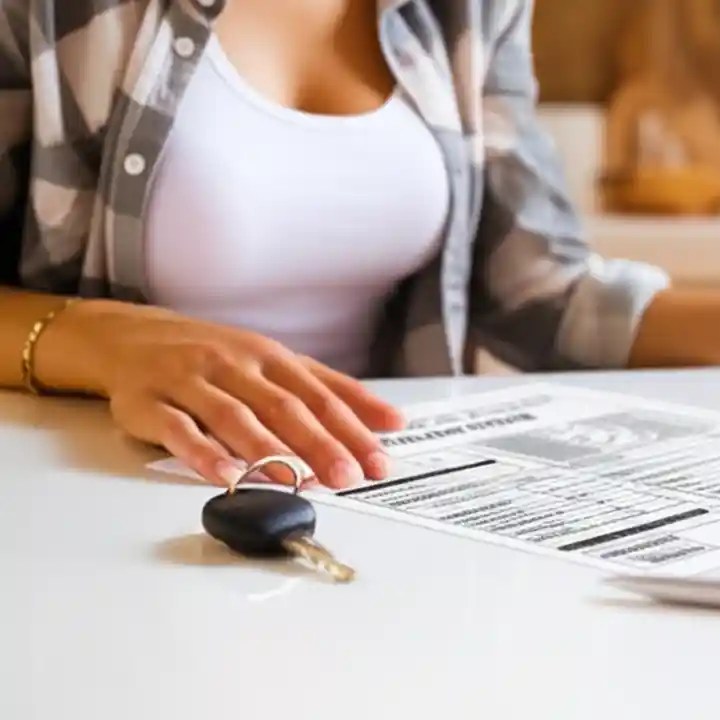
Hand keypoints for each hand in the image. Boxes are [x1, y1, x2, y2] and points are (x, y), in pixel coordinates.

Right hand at [67, 302, 404, 488]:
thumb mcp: (279, 365)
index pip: (320, 397)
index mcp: (271, 358)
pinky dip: (202, 452)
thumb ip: (334, 392)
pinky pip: (178, 429)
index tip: (378, 462)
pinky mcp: (149, 403)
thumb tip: (392, 420)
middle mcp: (234, 365)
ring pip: (234, 416)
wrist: (131, 337)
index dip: (352, 430)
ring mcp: (190, 382)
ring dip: (267, 450)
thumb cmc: (216, 358)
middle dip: (319, 444)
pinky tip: (226, 474)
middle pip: (284, 407)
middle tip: (347, 476)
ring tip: (295, 479)